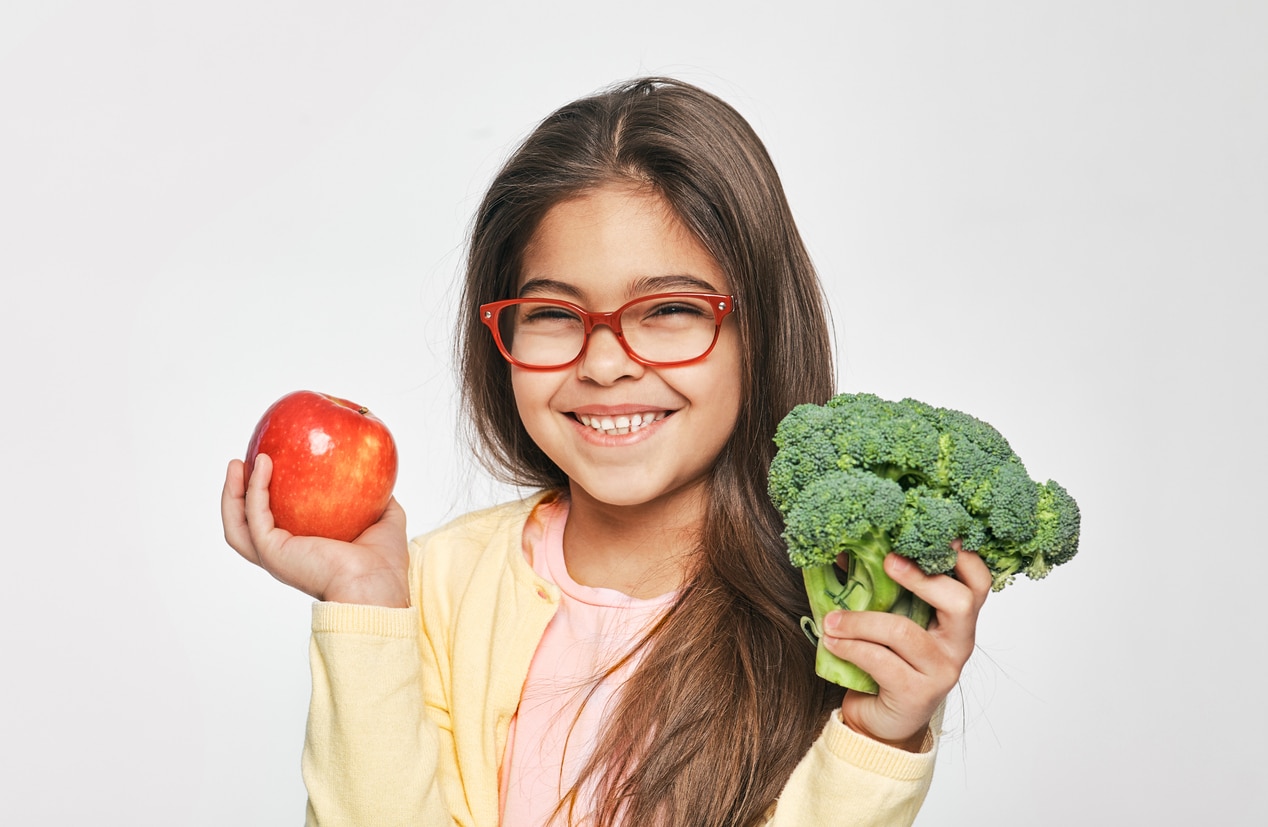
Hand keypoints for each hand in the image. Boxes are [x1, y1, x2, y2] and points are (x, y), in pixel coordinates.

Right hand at [221, 454, 410, 606]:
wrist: (377, 584)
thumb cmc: (384, 564)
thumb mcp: (386, 520)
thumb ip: (380, 501)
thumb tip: (382, 480)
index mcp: (304, 552)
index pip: (274, 526)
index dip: (266, 500)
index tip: (268, 468)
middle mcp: (285, 557)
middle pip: (246, 526)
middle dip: (238, 495)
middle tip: (241, 462)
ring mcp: (275, 557)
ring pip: (238, 524)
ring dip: (232, 494)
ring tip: (235, 463)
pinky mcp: (273, 551)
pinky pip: (255, 515)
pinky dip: (253, 489)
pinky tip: (262, 464)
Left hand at [821, 542, 991, 750]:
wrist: (883, 722)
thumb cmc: (888, 662)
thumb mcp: (890, 620)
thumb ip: (880, 589)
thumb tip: (846, 553)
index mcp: (957, 620)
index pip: (978, 583)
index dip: (963, 558)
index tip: (930, 536)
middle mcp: (959, 643)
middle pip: (960, 602)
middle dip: (921, 577)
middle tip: (886, 561)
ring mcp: (942, 671)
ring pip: (905, 632)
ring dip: (861, 620)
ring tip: (832, 619)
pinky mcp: (917, 693)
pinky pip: (881, 660)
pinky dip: (851, 646)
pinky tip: (831, 641)